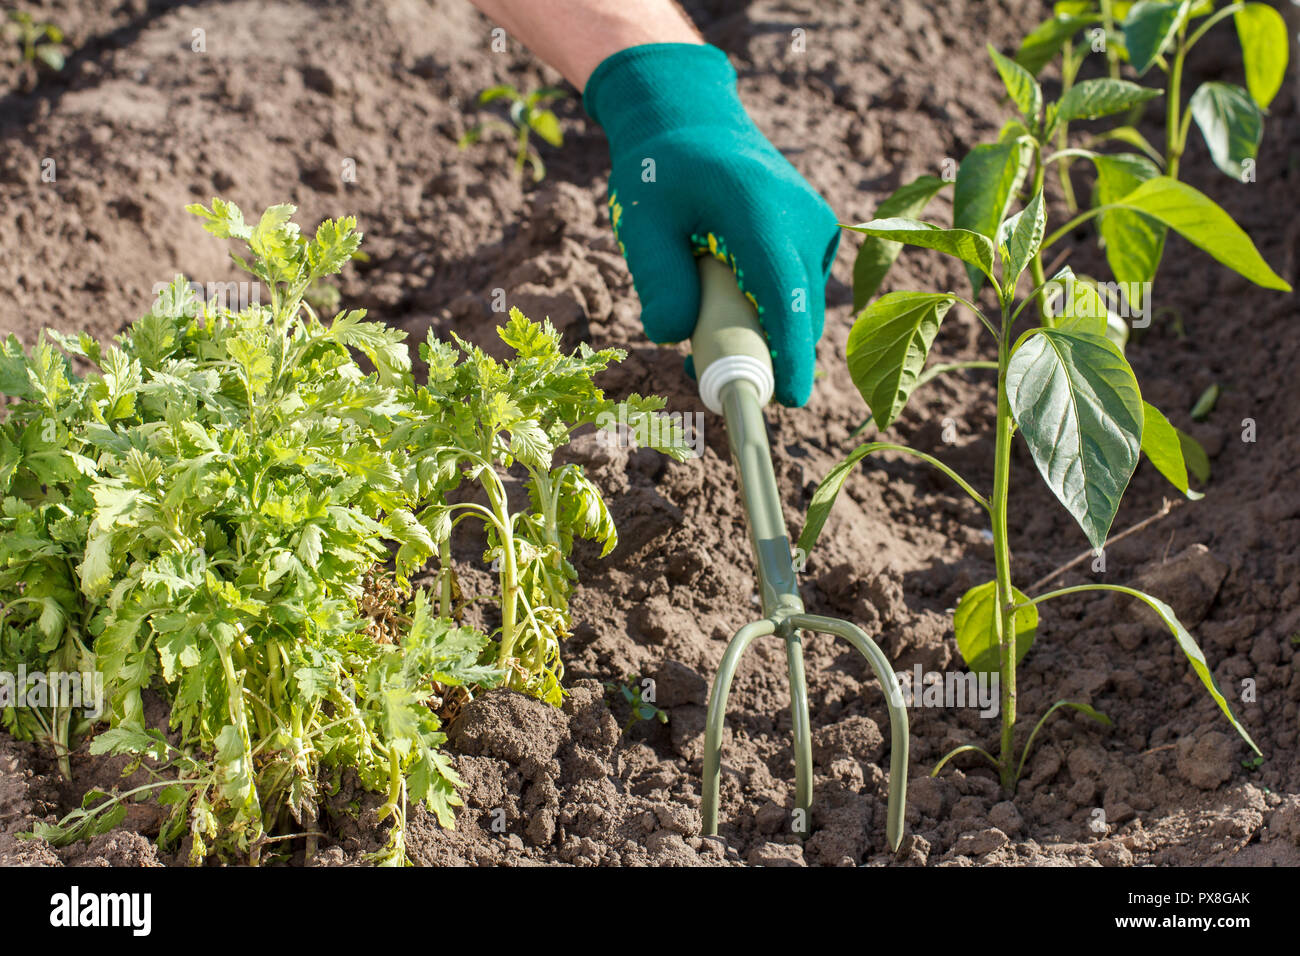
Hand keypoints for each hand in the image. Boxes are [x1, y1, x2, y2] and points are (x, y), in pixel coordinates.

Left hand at [584, 43, 838, 406]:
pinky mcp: (819, 238)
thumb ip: (658, 279)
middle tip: (693, 368)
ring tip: (700, 323)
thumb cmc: (662, 171)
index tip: (786, 400)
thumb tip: (673, 337)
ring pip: (801, 310)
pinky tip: (728, 298)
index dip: (788, 354)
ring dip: (762, 333)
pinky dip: (770, 311)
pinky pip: (800, 294)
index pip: (784, 296)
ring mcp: (818, 230)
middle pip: (797, 316)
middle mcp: (803, 221)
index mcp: (760, 213)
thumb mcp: (642, 221)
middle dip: (758, 356)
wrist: (693, 120)